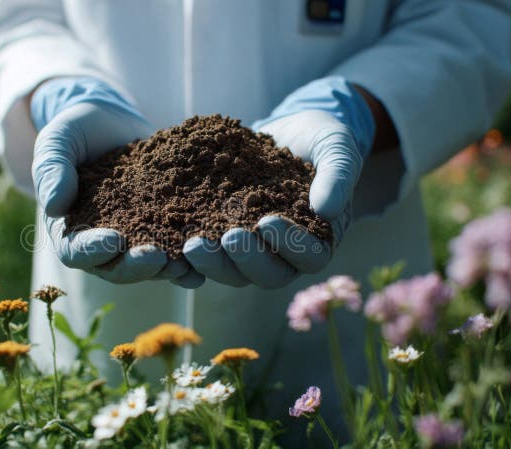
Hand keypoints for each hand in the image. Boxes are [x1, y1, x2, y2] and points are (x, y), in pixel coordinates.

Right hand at [32, 77, 203, 287]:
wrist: (111, 120)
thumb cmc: (75, 130)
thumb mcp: (57, 141)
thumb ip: (52, 171)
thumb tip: (53, 208)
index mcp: (69, 229)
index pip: (76, 252)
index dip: (94, 250)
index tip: (115, 240)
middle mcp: (101, 244)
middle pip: (116, 268)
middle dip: (138, 266)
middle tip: (160, 258)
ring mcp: (134, 238)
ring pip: (150, 266)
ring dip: (168, 268)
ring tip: (189, 263)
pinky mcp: (162, 227)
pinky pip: (176, 248)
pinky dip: (192, 256)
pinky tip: (213, 252)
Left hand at [183, 76, 375, 288]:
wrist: (290, 129)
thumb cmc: (322, 141)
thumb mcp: (336, 148)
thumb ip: (337, 175)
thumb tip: (326, 210)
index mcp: (319, 239)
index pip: (309, 257)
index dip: (289, 245)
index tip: (268, 221)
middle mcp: (286, 253)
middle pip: (268, 274)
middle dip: (246, 260)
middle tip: (227, 238)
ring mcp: (254, 248)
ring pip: (234, 272)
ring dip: (214, 264)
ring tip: (192, 244)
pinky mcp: (225, 235)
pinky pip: (210, 254)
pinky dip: (194, 255)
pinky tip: (173, 240)